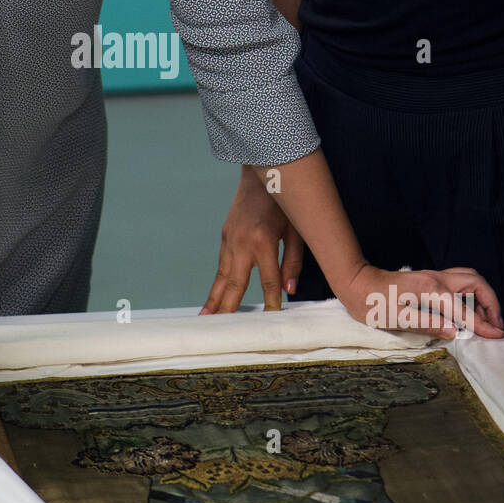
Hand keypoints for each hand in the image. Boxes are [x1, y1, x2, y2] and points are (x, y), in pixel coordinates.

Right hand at [201, 165, 302, 313]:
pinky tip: (213, 297)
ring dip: (214, 298)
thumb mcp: (297, 230)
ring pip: (221, 276)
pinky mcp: (225, 235)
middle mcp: (242, 242)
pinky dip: (217, 282)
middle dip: (228, 308)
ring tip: (206, 319)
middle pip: (235, 283)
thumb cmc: (284, 202)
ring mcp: (229, 239)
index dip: (272, 302)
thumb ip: (294, 261)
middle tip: (220, 330)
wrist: (261, 171)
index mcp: (263, 241)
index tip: (272, 319)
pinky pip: (221, 264)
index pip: (268, 281)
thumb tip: (290, 290)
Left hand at [340, 265, 503, 338]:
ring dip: (484, 296)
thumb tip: (454, 332)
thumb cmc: (372, 303)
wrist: (356, 283)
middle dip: (492, 303)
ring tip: (487, 318)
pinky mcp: (429, 279)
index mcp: (430, 290)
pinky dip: (472, 293)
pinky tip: (469, 308)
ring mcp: (433, 276)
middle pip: (476, 283)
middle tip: (496, 325)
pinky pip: (460, 281)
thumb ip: (428, 324)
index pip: (464, 309)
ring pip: (470, 278)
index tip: (495, 336)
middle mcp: (436, 279)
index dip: (482, 324)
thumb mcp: (397, 319)